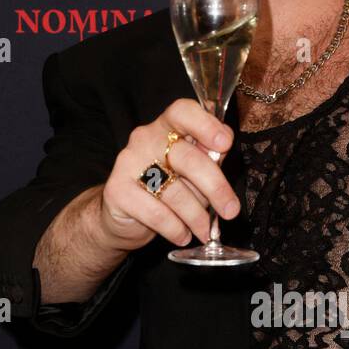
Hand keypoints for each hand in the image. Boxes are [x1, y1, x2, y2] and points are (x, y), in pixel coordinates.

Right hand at [98, 98, 240, 249]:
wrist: (120, 216)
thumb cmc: (165, 189)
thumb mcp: (191, 172)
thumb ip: (207, 160)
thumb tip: (224, 153)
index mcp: (167, 127)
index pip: (183, 112)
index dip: (206, 125)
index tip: (225, 145)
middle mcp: (145, 139)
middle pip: (187, 158)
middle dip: (215, 188)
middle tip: (231, 211)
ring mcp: (128, 163)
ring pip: (174, 192)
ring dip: (196, 217)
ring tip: (204, 231)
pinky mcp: (117, 191)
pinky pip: (157, 213)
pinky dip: (175, 229)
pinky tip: (182, 235)